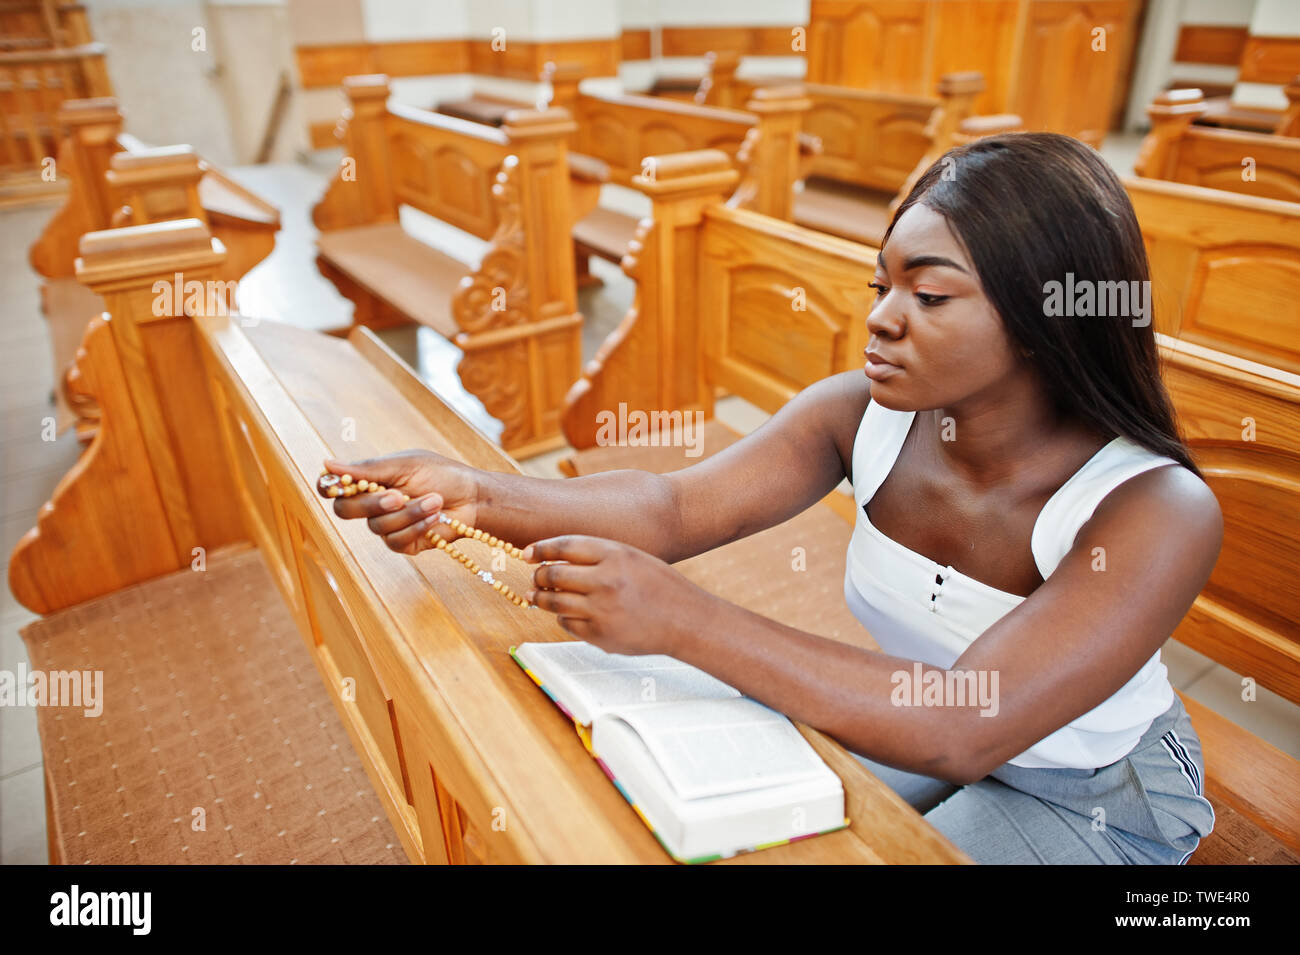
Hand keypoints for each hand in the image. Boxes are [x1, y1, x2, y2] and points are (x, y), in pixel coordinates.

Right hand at [316, 450, 480, 554]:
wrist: (473, 497)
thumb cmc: (441, 474)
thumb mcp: (405, 465)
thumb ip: (368, 470)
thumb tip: (327, 464)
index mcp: (369, 481)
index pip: (334, 488)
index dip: (328, 488)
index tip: (334, 485)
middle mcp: (373, 505)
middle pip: (346, 511)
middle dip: (373, 503)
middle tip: (398, 495)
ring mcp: (386, 525)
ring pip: (377, 526)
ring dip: (409, 513)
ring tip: (434, 500)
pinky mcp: (402, 543)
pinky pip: (395, 540)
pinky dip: (417, 526)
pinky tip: (435, 518)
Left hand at [524, 535, 716, 654]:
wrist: (686, 620)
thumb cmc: (660, 586)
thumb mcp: (633, 557)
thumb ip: (598, 556)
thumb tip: (553, 560)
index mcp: (615, 554)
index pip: (565, 546)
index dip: (541, 548)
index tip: (528, 553)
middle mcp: (606, 580)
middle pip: (554, 575)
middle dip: (538, 576)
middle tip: (535, 577)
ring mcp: (601, 610)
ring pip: (554, 602)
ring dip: (541, 598)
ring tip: (537, 596)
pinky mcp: (600, 635)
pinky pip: (567, 624)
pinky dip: (563, 617)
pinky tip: (568, 613)